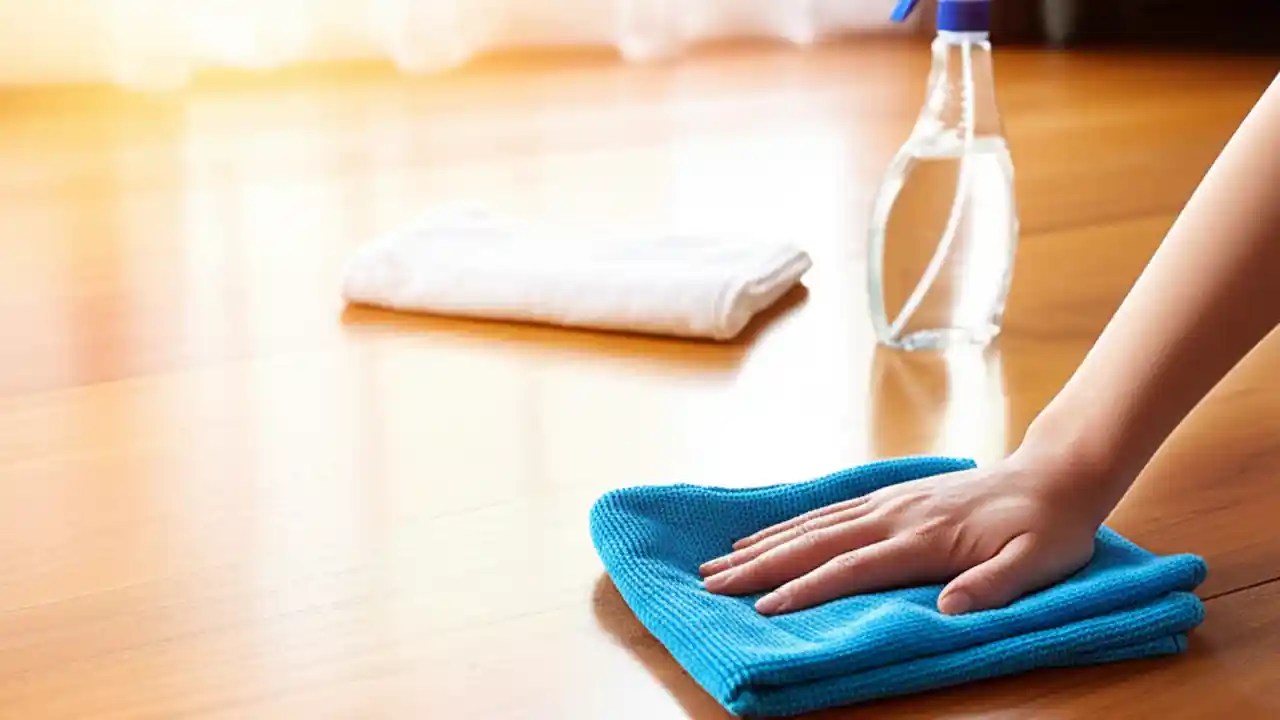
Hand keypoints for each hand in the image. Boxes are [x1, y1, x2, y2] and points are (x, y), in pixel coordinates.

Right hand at [699, 453, 1110, 615]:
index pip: (852, 568)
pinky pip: (830, 510)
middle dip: (760, 566)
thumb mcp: (1037, 564)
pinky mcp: (891, 496)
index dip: (805, 589)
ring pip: (815, 525)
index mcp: (925, 539)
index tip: (763, 607)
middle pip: (816, 543)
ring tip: (720, 561)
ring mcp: (889, 502)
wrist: (1054, 475)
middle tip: (712, 584)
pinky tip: (768, 535)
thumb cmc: (1048, 529)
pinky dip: (791, 524)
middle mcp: (895, 515)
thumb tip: (947, 609)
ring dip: (765, 543)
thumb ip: (993, 587)